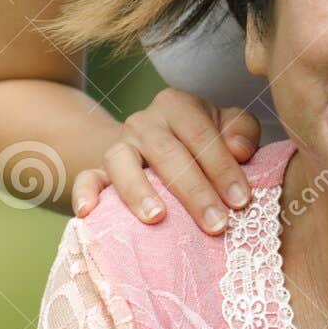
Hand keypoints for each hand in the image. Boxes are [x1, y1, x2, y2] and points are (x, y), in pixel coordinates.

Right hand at [71, 89, 261, 232]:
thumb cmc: (203, 142)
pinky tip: (89, 212)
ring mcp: (118, 145)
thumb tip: (240, 150)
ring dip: (139, 190)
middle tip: (216, 224)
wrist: (157, 149)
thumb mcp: (228, 127)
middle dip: (194, 191)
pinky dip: (85, 193)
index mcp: (177, 105)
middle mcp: (144, 121)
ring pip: (121, 162)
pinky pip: (86, 178)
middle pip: (167, 153)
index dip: (223, 167)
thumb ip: (242, 132)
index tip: (241, 201)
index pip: (201, 133)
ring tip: (157, 217)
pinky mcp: (97, 170)